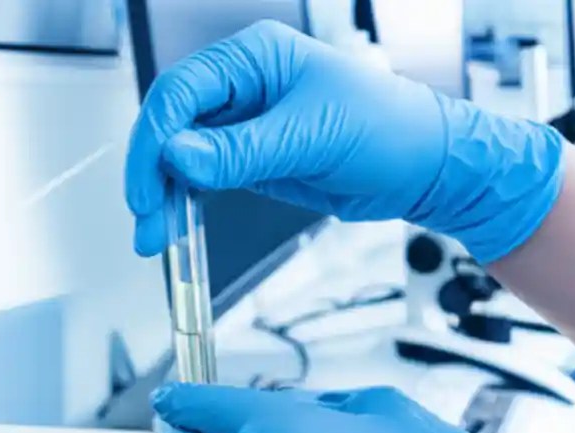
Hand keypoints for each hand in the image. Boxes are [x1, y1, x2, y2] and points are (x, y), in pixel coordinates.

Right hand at [125, 20, 565, 263]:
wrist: (427, 167)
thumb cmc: (388, 130)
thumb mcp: (312, 138)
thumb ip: (241, 151)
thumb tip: (178, 156)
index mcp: (255, 56)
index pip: (182, 91)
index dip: (157, 139)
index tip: (149, 184)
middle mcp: (244, 84)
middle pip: (173, 123)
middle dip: (153, 173)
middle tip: (147, 219)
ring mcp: (246, 122)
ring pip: (184, 154)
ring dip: (166, 193)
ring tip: (157, 235)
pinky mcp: (254, 157)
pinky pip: (207, 175)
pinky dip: (189, 199)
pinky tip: (179, 223)